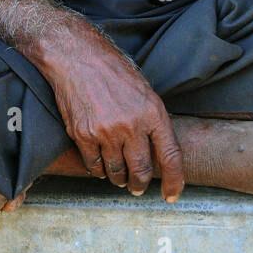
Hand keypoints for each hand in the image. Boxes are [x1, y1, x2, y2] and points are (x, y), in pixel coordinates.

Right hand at [37, 20, 184, 201]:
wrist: (77, 57)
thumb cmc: (112, 71)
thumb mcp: (144, 91)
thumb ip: (152, 121)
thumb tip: (157, 153)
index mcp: (153, 113)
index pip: (170, 156)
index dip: (175, 181)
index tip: (171, 196)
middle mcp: (132, 125)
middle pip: (142, 170)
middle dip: (141, 184)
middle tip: (138, 187)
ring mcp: (106, 131)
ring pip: (117, 173)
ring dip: (119, 180)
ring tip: (119, 177)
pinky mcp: (83, 135)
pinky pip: (94, 166)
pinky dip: (98, 170)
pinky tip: (100, 165)